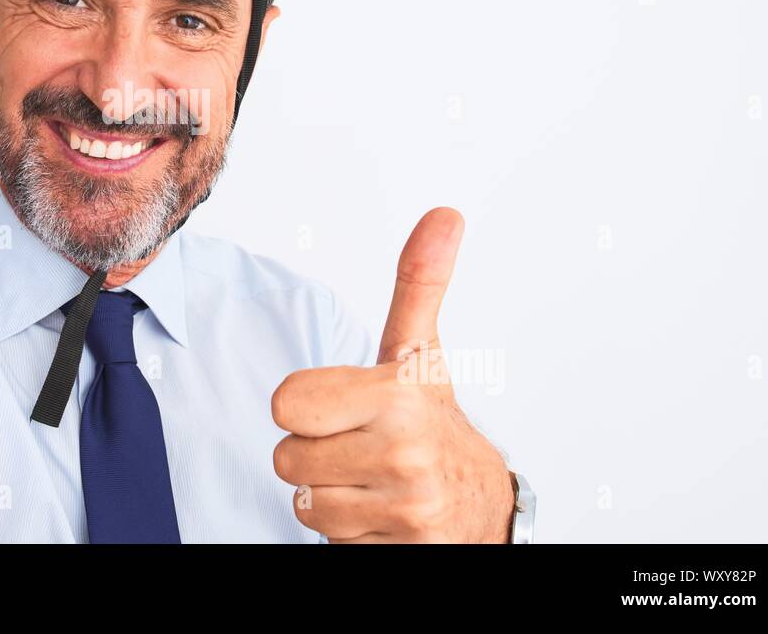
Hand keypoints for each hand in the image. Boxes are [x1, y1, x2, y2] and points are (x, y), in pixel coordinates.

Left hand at [271, 208, 513, 541]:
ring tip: (368, 479)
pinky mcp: (400, 552)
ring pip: (303, 504)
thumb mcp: (420, 352)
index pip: (286, 404)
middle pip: (287, 459)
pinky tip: (378, 513)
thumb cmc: (433, 421)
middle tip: (357, 445)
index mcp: (398, 396)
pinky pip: (327, 541)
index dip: (303, 406)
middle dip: (314, 454)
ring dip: (328, 495)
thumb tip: (444, 215)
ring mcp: (405, 509)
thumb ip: (418, 284)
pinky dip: (346, 531)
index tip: (339, 405)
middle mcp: (404, 454)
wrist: (482, 505)